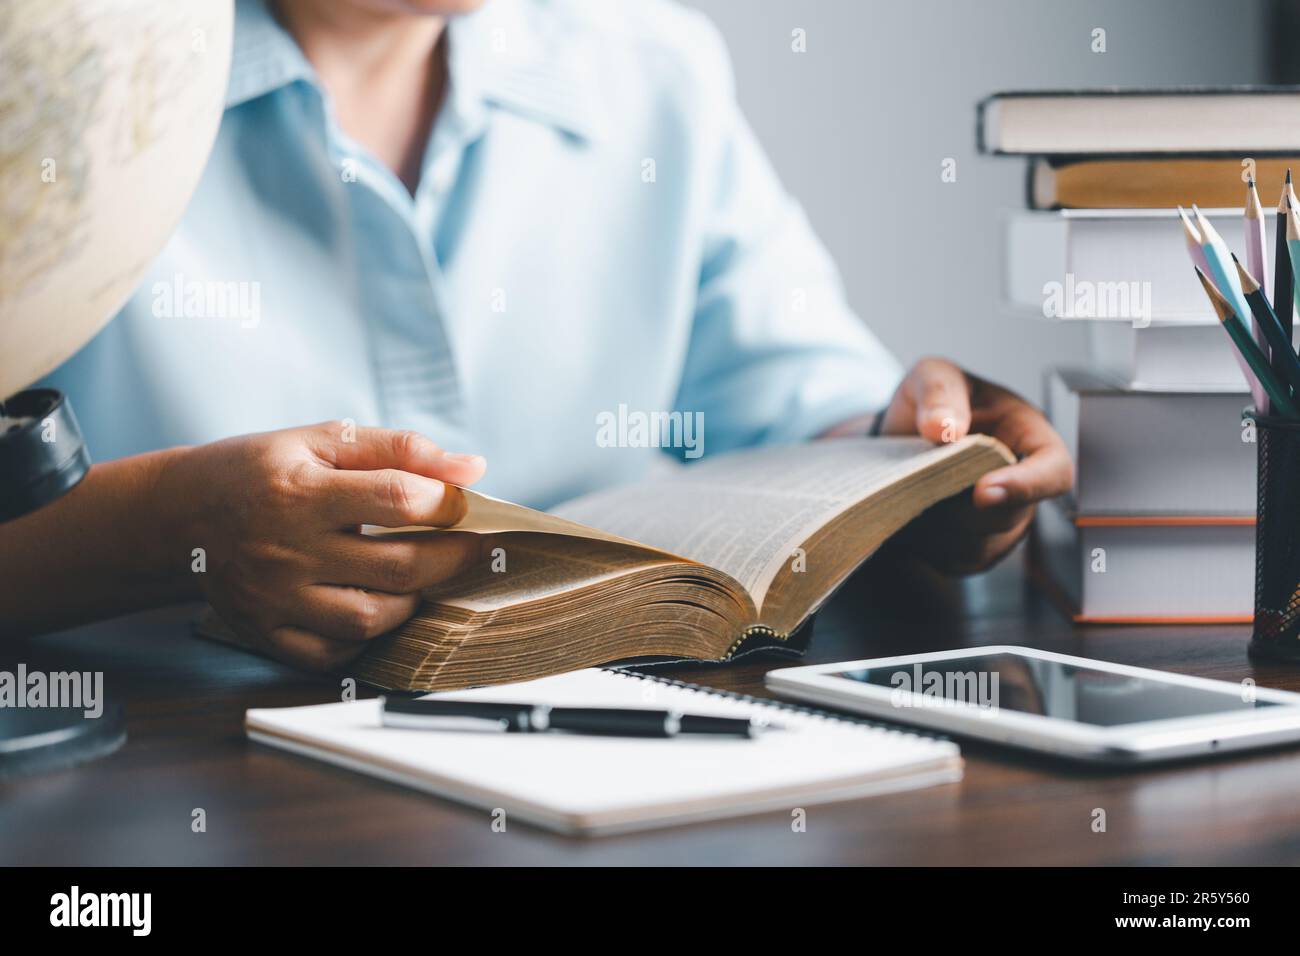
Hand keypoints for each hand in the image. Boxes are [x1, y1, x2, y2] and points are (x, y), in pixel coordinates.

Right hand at [158, 422, 486, 670]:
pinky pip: (333, 653)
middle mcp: (286, 549)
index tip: (461, 504)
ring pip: (370, 619)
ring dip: (411, 600)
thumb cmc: (262, 470)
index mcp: (301, 491)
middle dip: (451, 557)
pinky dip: (365, 637)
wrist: (180, 513)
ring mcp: (274, 599)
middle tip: (467, 546)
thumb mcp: (323, 441)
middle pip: (398, 567)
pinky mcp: (265, 632)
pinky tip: (373, 606)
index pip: (399, 499)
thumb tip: (472, 468)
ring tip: (416, 575)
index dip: (447, 503)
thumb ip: (401, 449)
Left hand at [877, 358, 1072, 573]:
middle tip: (920, 481)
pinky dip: (929, 541)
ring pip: (979, 543)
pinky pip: (956, 559)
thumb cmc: (932, 403)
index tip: (981, 491)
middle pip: (1008, 516)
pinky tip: (915, 511)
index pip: (1055, 471)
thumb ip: (939, 392)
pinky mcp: (975, 549)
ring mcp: (1002, 522)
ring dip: (940, 523)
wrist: (901, 438)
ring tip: (915, 488)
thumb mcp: (932, 376)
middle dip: (960, 506)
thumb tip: (943, 428)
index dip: (1026, 486)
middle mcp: (1023, 484)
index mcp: (1029, 437)